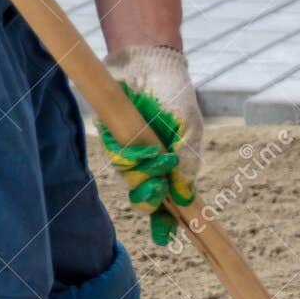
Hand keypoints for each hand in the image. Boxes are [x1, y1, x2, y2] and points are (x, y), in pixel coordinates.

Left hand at [101, 46, 204, 246]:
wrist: (147, 62)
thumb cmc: (175, 93)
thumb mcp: (189, 126)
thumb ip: (189, 159)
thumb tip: (185, 196)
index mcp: (172, 167)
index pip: (169, 203)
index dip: (167, 222)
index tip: (166, 236)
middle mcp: (149, 164)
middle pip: (145, 197)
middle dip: (149, 197)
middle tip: (155, 187)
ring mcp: (129, 151)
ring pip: (129, 178)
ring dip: (139, 171)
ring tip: (152, 154)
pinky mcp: (110, 137)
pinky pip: (114, 155)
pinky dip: (124, 153)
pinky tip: (135, 143)